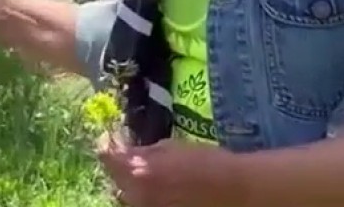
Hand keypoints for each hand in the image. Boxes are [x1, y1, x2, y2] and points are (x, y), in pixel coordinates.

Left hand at [97, 134, 238, 206]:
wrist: (235, 191)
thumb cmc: (207, 162)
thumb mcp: (173, 147)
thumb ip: (146, 151)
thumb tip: (128, 150)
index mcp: (138, 170)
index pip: (108, 159)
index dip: (108, 148)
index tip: (111, 142)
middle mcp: (136, 195)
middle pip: (116, 181)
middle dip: (121, 170)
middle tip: (132, 161)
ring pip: (129, 198)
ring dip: (133, 186)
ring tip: (150, 178)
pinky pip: (144, 206)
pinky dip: (147, 198)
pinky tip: (161, 191)